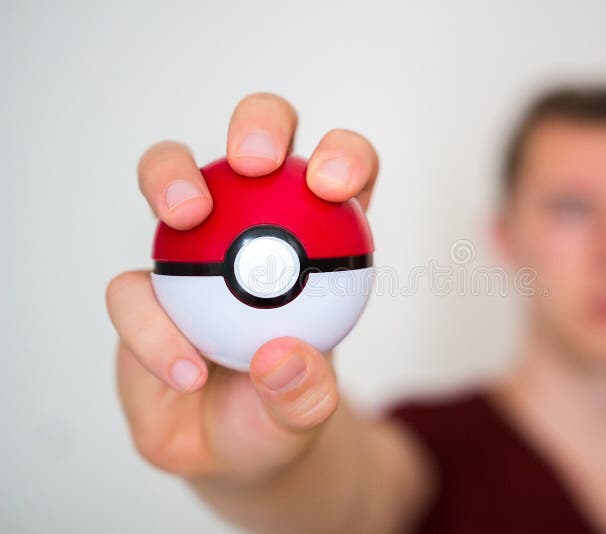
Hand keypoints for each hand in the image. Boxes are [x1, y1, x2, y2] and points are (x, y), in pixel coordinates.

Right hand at [106, 93, 378, 480]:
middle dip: (259, 126)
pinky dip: (151, 324)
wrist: (227, 447)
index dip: (345, 159)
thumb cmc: (280, 413)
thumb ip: (306, 394)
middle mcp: (254, 226)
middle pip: (259, 144)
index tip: (332, 187)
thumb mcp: (307, 415)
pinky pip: (130, 289)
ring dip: (172, 175)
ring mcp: (191, 249)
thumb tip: (282, 356)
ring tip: (187, 215)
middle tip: (254, 163)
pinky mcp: (140, 290)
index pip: (343, 176)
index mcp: (320, 239)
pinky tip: (186, 369)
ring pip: (172, 175)